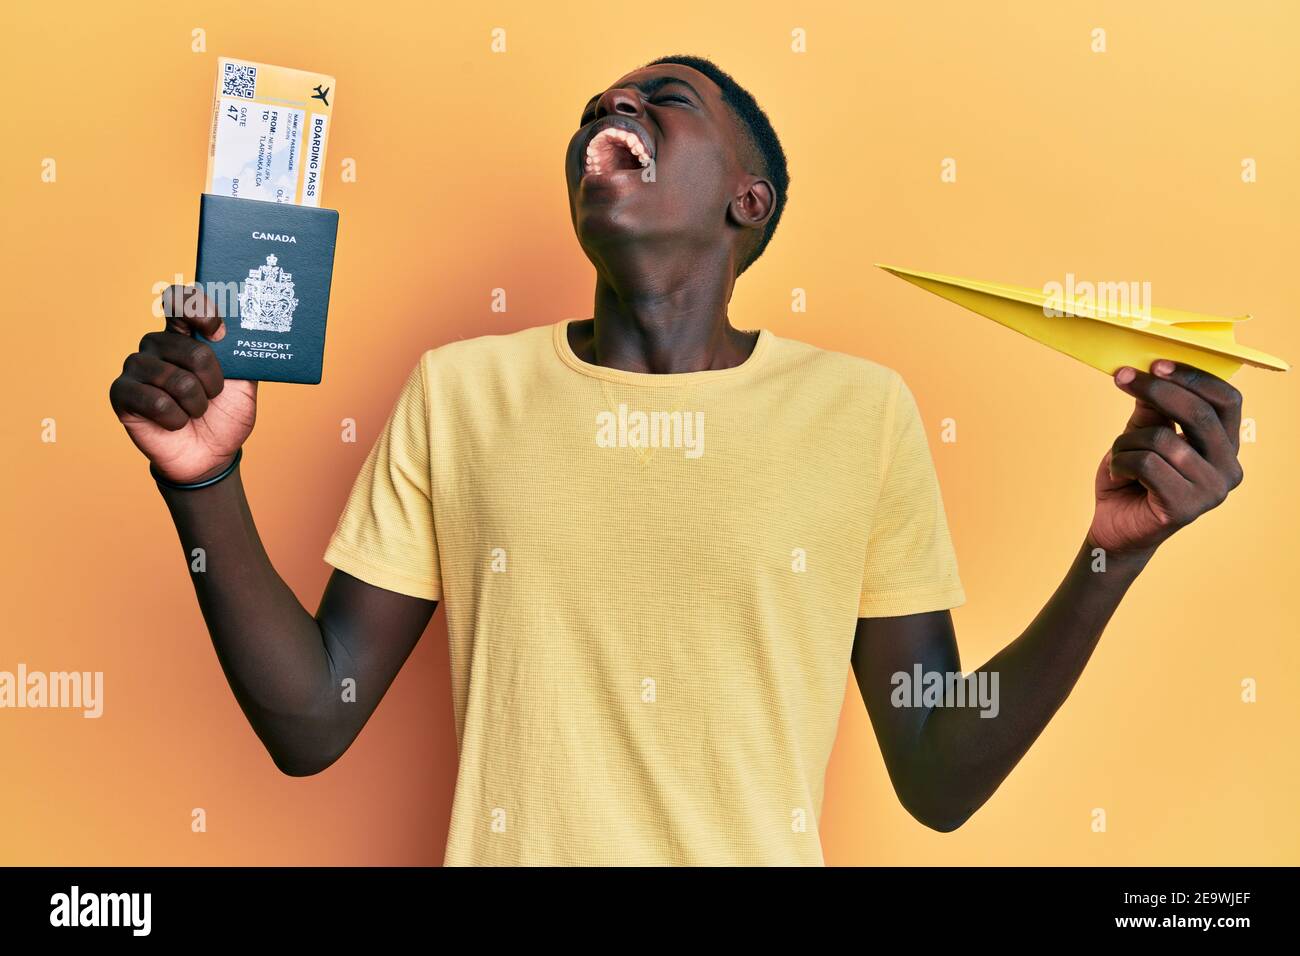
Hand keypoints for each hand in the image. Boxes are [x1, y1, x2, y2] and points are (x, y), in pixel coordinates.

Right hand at [109, 284, 257, 483]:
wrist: (210, 455)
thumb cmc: (226, 414)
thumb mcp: (245, 382)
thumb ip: (241, 352)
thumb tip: (241, 324)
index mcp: (186, 333)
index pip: (181, 300)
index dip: (198, 309)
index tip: (217, 332)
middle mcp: (158, 344)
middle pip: (190, 349)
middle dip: (213, 381)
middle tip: (213, 396)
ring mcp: (137, 366)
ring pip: (176, 380)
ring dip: (196, 405)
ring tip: (194, 412)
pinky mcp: (122, 392)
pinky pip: (156, 401)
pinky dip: (175, 419)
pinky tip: (174, 423)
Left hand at [1088, 359, 1243, 555]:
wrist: (1115, 527)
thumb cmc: (1132, 478)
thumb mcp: (1141, 434)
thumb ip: (1153, 407)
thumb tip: (1153, 370)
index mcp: (1226, 445)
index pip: (1227, 400)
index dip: (1193, 377)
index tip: (1157, 364)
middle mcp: (1228, 468)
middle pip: (1198, 414)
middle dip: (1156, 390)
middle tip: (1122, 377)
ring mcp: (1211, 491)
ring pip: (1163, 439)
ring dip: (1126, 442)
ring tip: (1118, 456)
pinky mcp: (1186, 508)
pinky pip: (1147, 464)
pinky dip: (1121, 463)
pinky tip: (1119, 475)